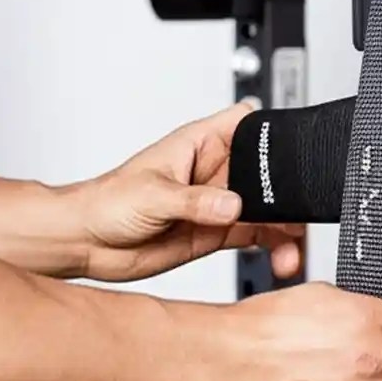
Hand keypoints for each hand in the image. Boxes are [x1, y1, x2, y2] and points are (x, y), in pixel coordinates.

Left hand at [72, 103, 303, 281]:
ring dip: (284, 226)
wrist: (86, 242)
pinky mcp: (216, 232)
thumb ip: (194, 201)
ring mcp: (217, 203)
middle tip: (295, 213)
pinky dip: (273, 247)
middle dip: (286, 190)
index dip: (270, 130)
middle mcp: (214, 172)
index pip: (246, 123)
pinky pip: (256, 237)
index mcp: (199, 144)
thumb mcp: (152, 195)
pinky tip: (281, 257)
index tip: (290, 151)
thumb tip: (231, 205)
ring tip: (291, 246)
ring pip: (266, 208)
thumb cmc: (106, 202)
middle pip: (266, 171)